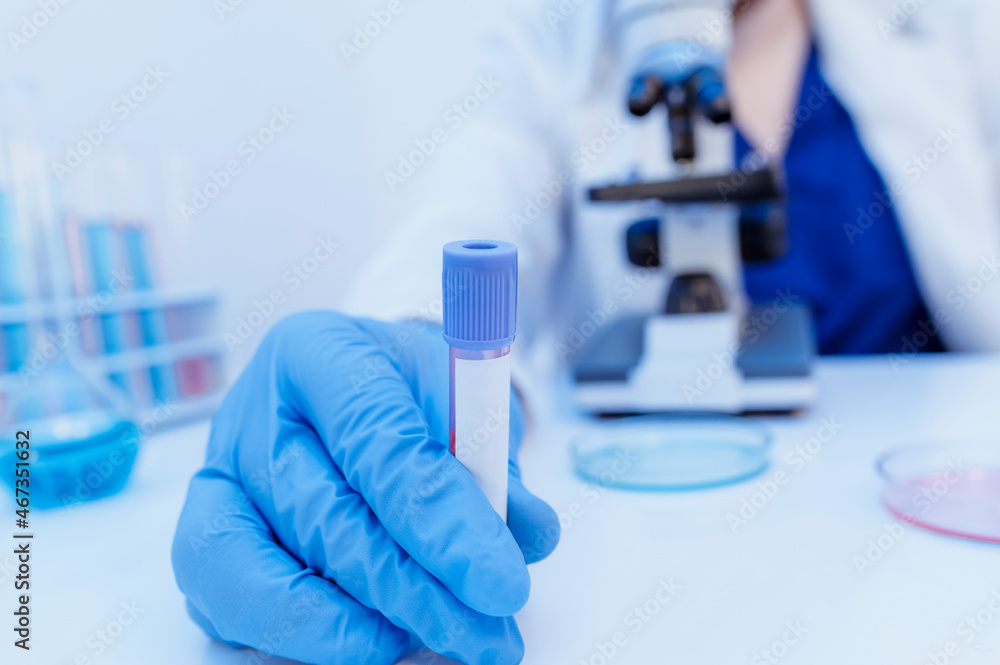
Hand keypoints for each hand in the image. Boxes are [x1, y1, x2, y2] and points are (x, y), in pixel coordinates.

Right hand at [171, 311, 558, 664]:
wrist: (347, 393)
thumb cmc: (403, 393)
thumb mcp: (459, 396)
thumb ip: (491, 459)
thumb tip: (527, 533)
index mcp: (319, 352)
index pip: (376, 439)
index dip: (441, 519)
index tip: (500, 580)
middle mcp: (254, 412)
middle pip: (326, 515)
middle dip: (415, 589)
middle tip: (486, 632)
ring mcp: (219, 478)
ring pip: (271, 570)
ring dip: (361, 624)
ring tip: (438, 638)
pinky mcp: (202, 537)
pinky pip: (232, 601)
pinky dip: (302, 634)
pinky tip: (368, 640)